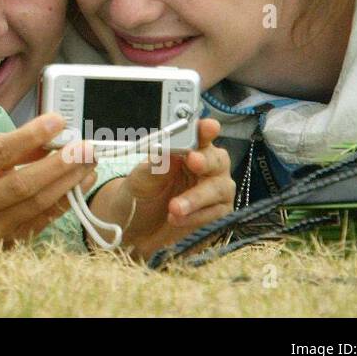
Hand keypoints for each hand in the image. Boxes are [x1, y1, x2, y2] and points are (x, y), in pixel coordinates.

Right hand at [0, 113, 97, 257]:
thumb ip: (10, 147)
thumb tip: (50, 136)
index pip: (0, 153)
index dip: (31, 135)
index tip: (58, 120)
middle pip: (24, 183)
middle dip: (61, 163)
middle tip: (86, 146)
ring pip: (37, 205)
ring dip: (68, 183)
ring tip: (89, 163)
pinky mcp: (5, 246)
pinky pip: (40, 222)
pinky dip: (62, 202)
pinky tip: (78, 185)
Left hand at [94, 117, 234, 258]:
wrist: (137, 229)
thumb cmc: (141, 195)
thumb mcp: (141, 178)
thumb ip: (156, 164)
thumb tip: (167, 147)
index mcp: (188, 149)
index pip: (200, 135)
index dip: (206, 130)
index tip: (208, 127)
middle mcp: (207, 167)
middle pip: (217, 160)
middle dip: (206, 161)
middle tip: (194, 161)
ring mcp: (215, 190)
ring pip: (219, 189)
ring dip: (196, 198)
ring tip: (173, 208)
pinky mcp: (218, 214)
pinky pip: (216, 213)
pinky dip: (196, 216)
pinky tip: (177, 219)